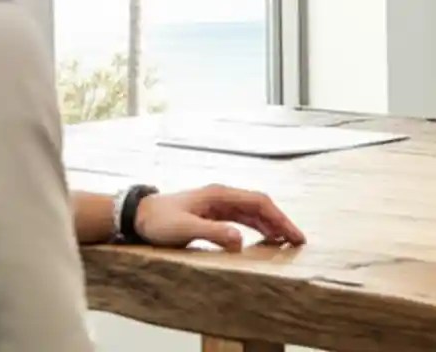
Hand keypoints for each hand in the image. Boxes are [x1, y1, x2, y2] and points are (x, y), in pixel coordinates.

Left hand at [134, 184, 306, 251]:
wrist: (138, 215)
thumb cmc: (158, 221)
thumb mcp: (184, 229)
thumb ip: (213, 232)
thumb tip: (240, 240)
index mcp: (220, 194)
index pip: (259, 202)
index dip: (279, 218)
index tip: (293, 234)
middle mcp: (223, 195)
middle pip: (260, 205)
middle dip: (281, 221)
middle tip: (298, 241)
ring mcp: (218, 203)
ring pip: (253, 212)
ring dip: (271, 224)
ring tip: (287, 241)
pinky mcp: (213, 213)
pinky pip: (243, 218)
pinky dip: (257, 227)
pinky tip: (264, 238)